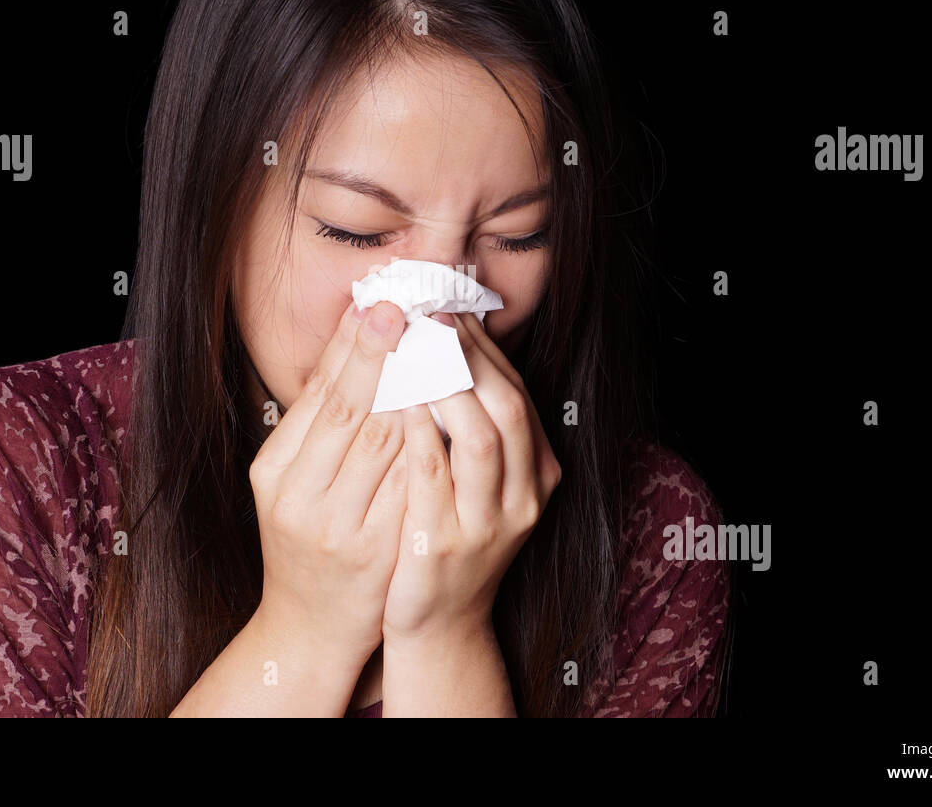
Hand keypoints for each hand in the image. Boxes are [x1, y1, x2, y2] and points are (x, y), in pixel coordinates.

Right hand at [248, 299, 409, 665]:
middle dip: (381, 354)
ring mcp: (340, 527)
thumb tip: (353, 347)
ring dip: (415, 389)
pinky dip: (430, 443)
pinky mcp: (378, 551)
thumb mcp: (293, 482)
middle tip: (407, 308)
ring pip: (385, 442)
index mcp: (275, 473)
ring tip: (438, 344)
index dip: (348, 346)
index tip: (375, 303)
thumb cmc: (306, 542)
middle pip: (350, 410)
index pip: (318, 396)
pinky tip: (449, 410)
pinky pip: (411, 486)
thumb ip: (318, 425)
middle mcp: (300, 498)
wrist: (309, 629)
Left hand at [382, 311, 562, 642]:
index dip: (482, 346)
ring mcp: (489, 522)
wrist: (439, 626)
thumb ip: (472, 425)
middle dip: (468, 353)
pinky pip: (434, 474)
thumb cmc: (447, 538)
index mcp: (537, 473)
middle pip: (507, 405)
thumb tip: (448, 347)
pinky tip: (395, 398)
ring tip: (414, 342)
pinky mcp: (446, 543)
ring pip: (480, 435)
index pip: (517, 392)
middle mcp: (524, 495)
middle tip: (431, 311)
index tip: (447, 305)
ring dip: (446, 382)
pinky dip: (418, 430)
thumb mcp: (477, 484)